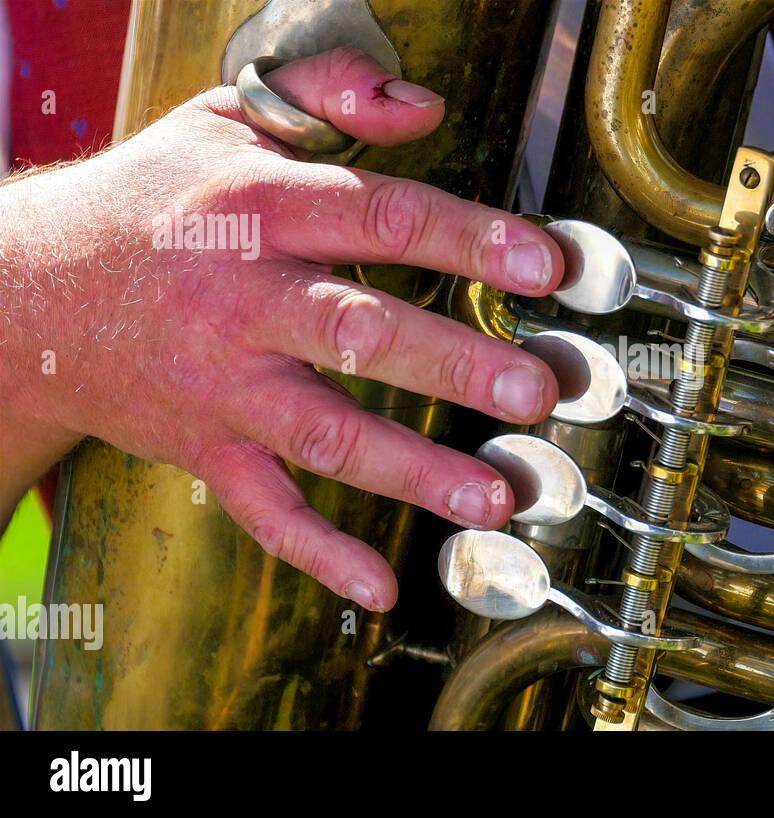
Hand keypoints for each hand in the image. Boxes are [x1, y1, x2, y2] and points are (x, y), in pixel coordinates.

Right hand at [0, 48, 563, 611]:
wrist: (33, 294)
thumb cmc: (153, 204)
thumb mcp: (227, 119)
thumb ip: (325, 95)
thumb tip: (422, 107)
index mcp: (258, 209)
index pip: (377, 218)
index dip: (466, 239)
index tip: (543, 264)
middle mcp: (242, 302)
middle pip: (359, 333)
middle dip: (454, 365)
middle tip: (534, 388)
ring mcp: (224, 386)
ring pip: (326, 434)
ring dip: (414, 471)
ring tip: (495, 496)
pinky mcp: (207, 448)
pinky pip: (264, 511)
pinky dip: (320, 554)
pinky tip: (381, 586)